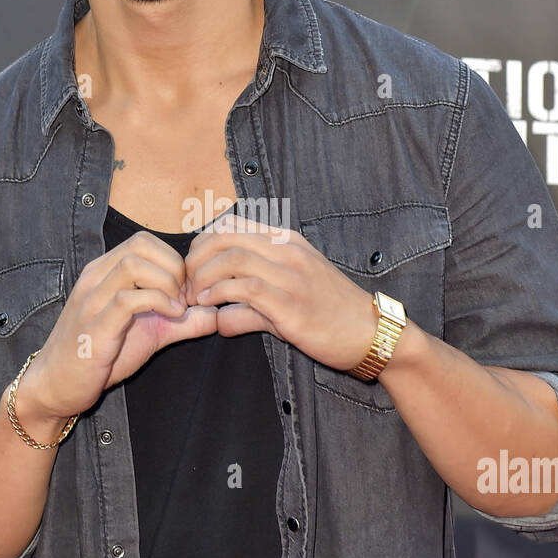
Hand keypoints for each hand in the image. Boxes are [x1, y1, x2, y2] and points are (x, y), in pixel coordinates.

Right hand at [21, 232, 218, 421]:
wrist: (56, 386)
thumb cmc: (99, 356)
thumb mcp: (149, 333)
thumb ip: (183, 322)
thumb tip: (217, 315)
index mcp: (105, 272)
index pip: (145, 241)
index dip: (174, 259)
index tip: (188, 290)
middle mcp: (95, 278)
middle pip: (141, 244)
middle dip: (174, 267)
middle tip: (186, 297)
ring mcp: (92, 300)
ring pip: (133, 264)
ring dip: (166, 283)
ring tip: (178, 308)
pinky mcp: (94, 326)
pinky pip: (127, 299)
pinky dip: (157, 303)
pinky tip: (170, 317)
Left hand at [183, 213, 378, 370]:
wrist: (371, 332)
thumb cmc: (331, 313)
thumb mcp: (291, 294)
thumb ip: (252, 301)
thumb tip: (220, 319)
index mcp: (287, 241)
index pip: (231, 225)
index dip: (202, 244)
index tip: (192, 268)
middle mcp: (288, 251)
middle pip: (225, 236)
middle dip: (195, 259)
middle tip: (186, 284)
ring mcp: (292, 275)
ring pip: (232, 257)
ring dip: (203, 277)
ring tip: (194, 298)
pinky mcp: (292, 304)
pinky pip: (246, 289)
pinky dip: (220, 295)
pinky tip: (213, 307)